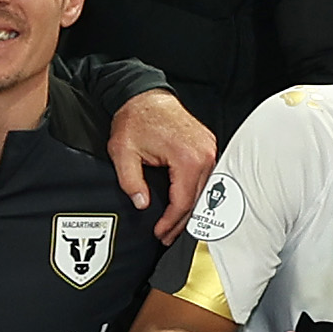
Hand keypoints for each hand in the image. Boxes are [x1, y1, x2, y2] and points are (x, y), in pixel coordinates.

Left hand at [104, 89, 220, 237]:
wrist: (145, 95)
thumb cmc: (137, 119)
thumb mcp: (123, 152)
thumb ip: (131, 181)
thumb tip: (142, 204)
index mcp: (187, 157)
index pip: (183, 201)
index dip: (171, 221)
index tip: (160, 232)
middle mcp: (204, 154)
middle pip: (196, 199)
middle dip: (181, 221)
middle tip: (166, 236)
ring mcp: (209, 149)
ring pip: (203, 190)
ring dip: (189, 209)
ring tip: (174, 225)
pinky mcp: (207, 146)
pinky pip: (205, 177)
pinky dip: (194, 193)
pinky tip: (184, 203)